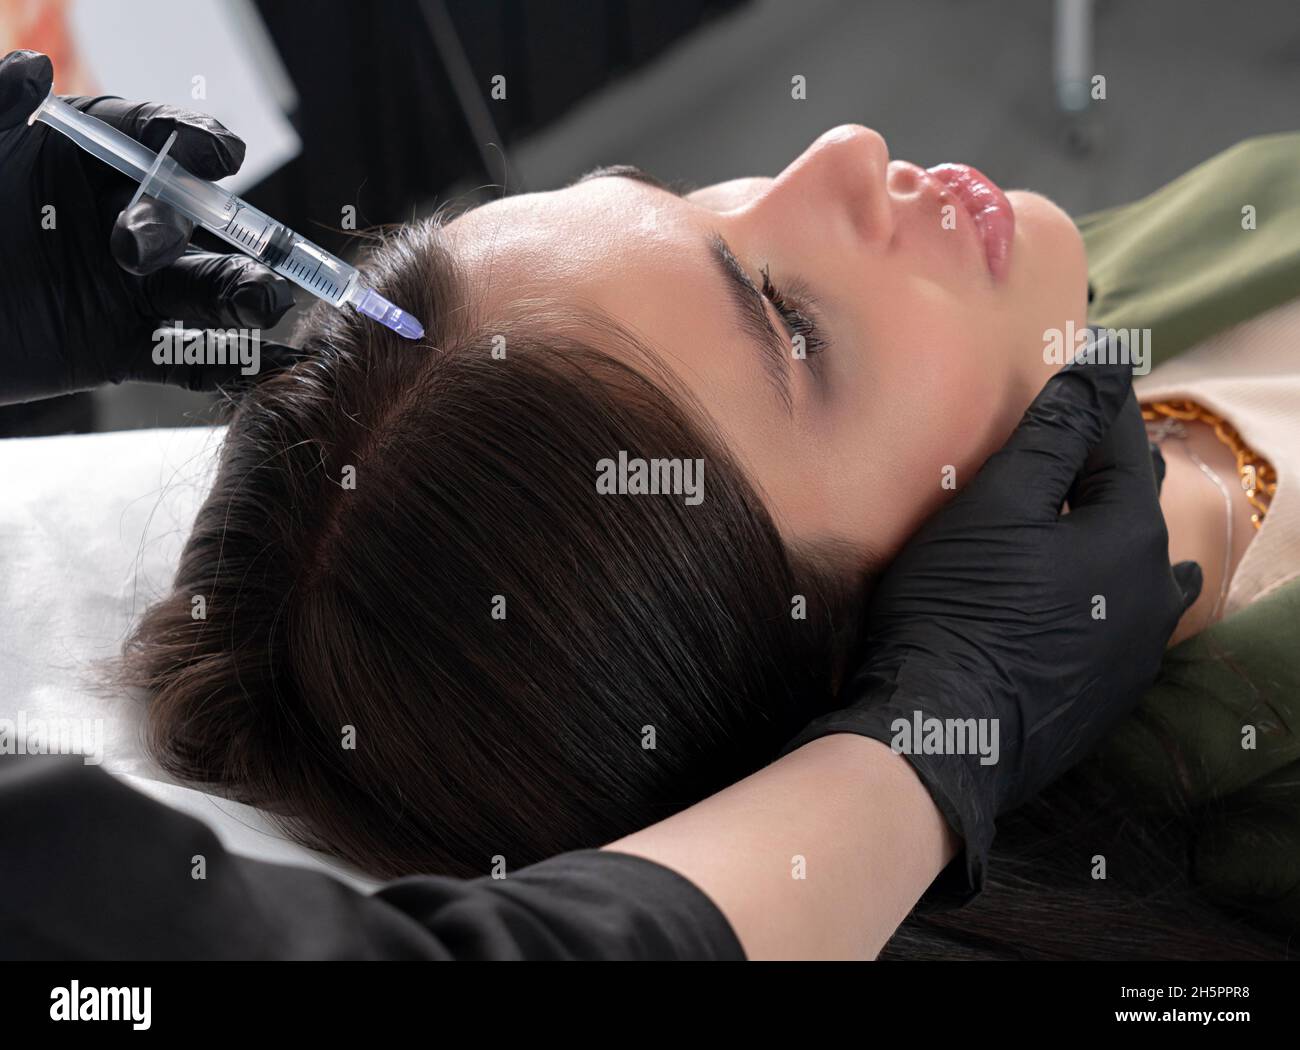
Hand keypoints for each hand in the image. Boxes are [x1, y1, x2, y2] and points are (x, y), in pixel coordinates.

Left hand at [0, 49, 301, 404]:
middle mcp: (119, 222)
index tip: (220, 156)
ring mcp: (128, 290)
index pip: (157, 140)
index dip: (195, 144)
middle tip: (132, 254)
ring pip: (204, 289)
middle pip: (185, 218)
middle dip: (178, 230)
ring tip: (265, 304)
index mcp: (86, 164)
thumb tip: (32, 66)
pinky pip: (184, 358)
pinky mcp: (121, 350)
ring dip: (245, 293)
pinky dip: (230, 365)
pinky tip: (272, 364)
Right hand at [782, 339, 1201, 901]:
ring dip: (1113, 536)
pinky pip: (1116, 622)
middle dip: (1106, 465)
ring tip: (1087, 518)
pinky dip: (1101, 592)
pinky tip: (1078, 599)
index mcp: (1129, 533)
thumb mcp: (994, 507)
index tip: (1087, 366)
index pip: (1119, 441)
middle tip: (1075, 436)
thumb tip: (1100, 373)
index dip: (1097, 399)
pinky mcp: (1104, 693)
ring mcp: (1133, 650)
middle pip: (1132, 504)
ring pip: (1137, 570)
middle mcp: (1150, 590)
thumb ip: (1051, 437)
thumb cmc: (958, 608)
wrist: (938, 733)